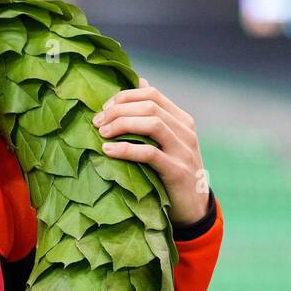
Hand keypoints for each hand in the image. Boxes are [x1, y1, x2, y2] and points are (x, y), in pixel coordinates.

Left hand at [91, 77, 209, 227]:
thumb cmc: (170, 173)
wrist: (193, 209)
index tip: (104, 109)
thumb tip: (140, 81)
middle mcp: (185, 131)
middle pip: (149, 105)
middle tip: (97, 122)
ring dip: (121, 124)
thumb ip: (153, 116)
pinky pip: (150, 153)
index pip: (152, 94)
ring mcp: (183, 151)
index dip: (124, 97)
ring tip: (101, 134)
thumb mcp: (165, 143)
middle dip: (118, 110)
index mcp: (181, 120)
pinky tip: (108, 151)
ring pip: (152, 123)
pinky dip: (126, 149)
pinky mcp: (177, 171)